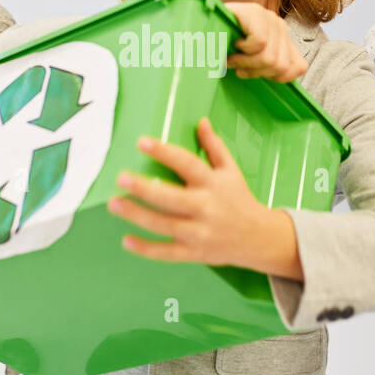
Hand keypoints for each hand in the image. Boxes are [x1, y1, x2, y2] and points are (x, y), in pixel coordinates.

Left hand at [108, 118, 301, 278]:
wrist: (260, 238)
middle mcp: (206, 207)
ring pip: (164, 225)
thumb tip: (201, 121)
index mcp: (213, 183)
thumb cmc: (240, 199)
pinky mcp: (194, 253)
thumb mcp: (231, 170)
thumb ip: (214, 146)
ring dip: (137, 215)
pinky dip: (146, 249)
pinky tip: (126, 240)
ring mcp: (199, 232)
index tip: (142, 142)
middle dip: (144, 188)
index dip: (165, 153)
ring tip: (114, 203)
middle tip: (121, 177)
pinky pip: (167, 253)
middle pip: (171, 198)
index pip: (187, 164)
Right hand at [224, 1, 306, 81]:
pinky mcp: (254, 13)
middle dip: (257, 72)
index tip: (256, 74)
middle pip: (281, 65)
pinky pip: (260, 43)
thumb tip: (296, 72)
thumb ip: (273, 65)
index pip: (299, 66)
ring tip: (234, 58)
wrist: (201, 23)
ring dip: (246, 63)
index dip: (279, 78)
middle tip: (240, 68)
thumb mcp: (251, 59)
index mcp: (282, 37)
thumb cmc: (223, 46)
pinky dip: (244, 50)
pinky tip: (236, 44)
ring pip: (269, 57)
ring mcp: (267, 17)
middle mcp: (278, 25)